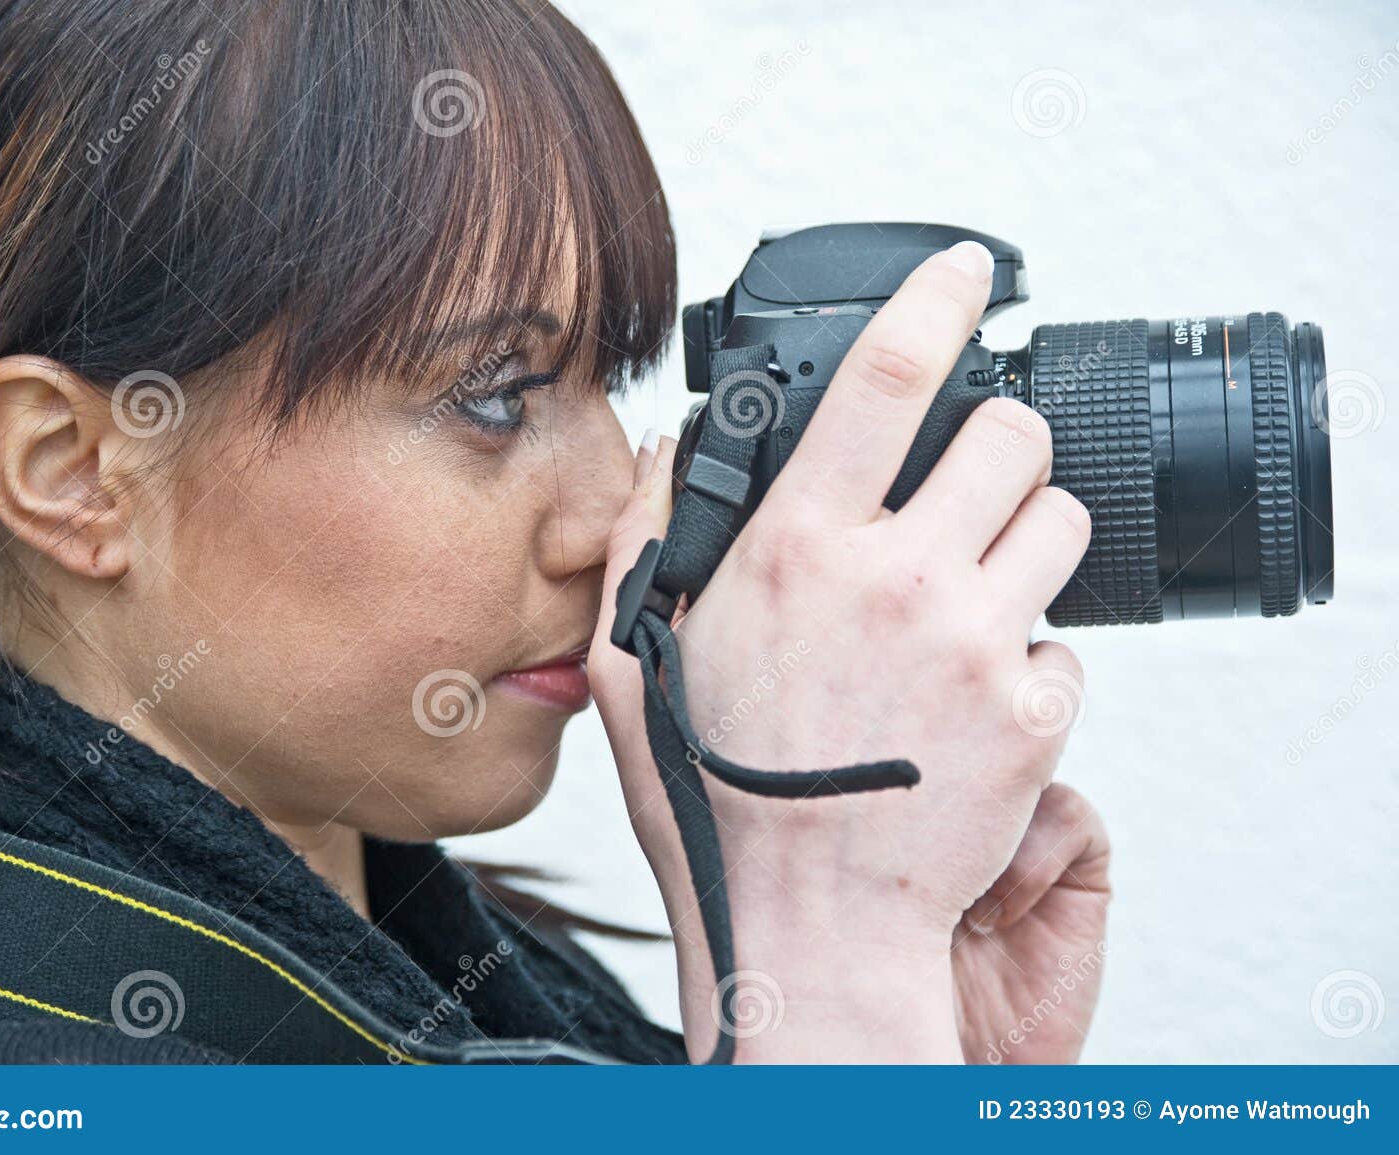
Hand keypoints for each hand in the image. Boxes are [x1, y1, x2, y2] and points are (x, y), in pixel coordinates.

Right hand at [591, 241, 1094, 1061]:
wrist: (806, 926)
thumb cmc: (720, 799)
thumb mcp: (640, 657)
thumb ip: (651, 535)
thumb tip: (670, 450)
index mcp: (800, 550)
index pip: (889, 378)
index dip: (938, 300)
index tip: (966, 271)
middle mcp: (896, 578)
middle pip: (1011, 436)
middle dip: (999, 446)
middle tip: (967, 490)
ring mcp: (974, 643)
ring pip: (1062, 521)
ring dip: (1027, 540)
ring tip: (976, 593)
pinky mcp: (1032, 712)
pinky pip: (1070, 642)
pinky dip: (1034, 657)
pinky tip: (976, 697)